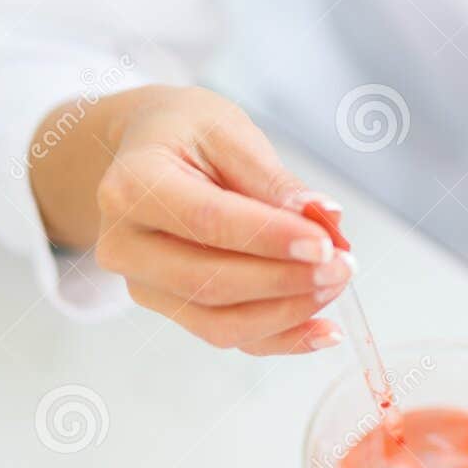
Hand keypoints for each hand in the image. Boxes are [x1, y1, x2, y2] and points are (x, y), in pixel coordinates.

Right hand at [32, 84, 352, 353]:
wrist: (147, 149)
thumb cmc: (187, 132)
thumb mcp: (227, 129)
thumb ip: (271, 178)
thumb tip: (322, 217)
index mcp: (132, 187)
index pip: (207, 222)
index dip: (269, 238)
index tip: (324, 244)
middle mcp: (125, 245)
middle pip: (209, 282)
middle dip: (285, 281)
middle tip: (342, 266)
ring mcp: (142, 284)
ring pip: (217, 322)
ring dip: (287, 312)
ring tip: (337, 284)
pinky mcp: (169, 306)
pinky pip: (226, 335)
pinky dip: (279, 338)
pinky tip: (323, 329)